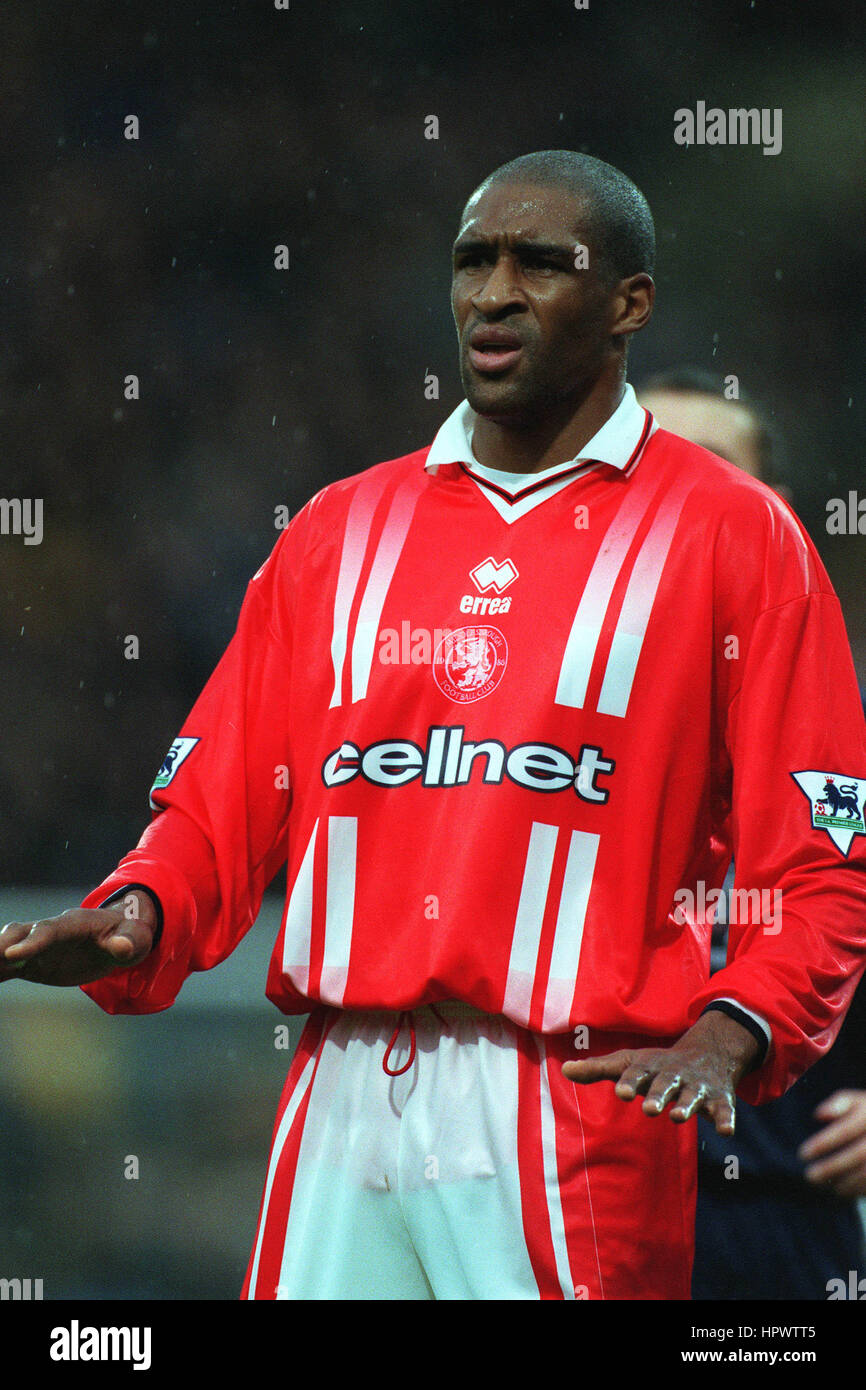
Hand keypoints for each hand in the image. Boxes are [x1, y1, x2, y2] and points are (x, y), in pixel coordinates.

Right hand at [0, 890, 156, 986]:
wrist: (119, 934)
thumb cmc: (129, 934)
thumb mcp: (136, 938)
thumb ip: (128, 942)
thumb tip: (123, 947)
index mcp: (74, 923)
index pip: (49, 930)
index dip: (31, 942)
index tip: (12, 955)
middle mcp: (50, 931)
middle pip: (19, 934)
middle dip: (0, 945)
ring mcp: (39, 945)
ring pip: (8, 946)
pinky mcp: (33, 961)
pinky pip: (7, 965)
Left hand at [562, 1011, 761, 1134]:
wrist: (708, 1052)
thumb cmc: (656, 1065)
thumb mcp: (628, 1062)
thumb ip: (598, 1069)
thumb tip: (564, 1070)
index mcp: (650, 1067)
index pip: (637, 1072)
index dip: (629, 1081)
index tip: (621, 1092)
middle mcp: (673, 1075)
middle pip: (665, 1084)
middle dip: (658, 1095)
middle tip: (649, 1109)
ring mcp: (696, 1087)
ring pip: (692, 1096)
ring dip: (687, 1105)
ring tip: (678, 1117)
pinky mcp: (719, 1099)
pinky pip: (724, 1110)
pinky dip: (726, 1119)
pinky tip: (726, 1131)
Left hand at [799, 1090, 865, 1198]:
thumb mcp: (858, 1101)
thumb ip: (839, 1104)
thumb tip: (818, 1115)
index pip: (846, 1129)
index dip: (824, 1143)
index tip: (803, 1154)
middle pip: (859, 1154)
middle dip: (832, 1167)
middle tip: (809, 1175)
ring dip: (845, 1182)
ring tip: (823, 1184)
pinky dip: (858, 1190)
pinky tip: (841, 1190)